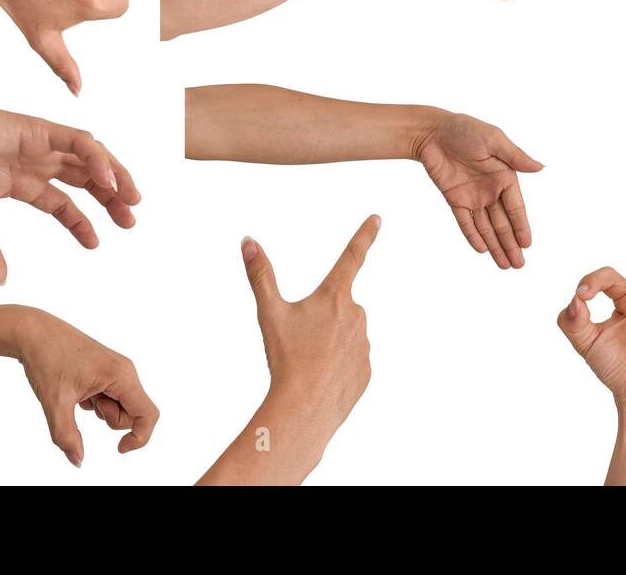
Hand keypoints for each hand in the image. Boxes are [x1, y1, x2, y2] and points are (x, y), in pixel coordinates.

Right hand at [0, 95, 141, 283]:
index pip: (66, 204)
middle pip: (88, 181)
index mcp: (25, 183)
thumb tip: (2, 281)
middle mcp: (40, 162)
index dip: (83, 223)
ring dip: (117, 178)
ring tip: (132, 201)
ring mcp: (44, 145)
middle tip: (130, 222)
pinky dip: (99, 159)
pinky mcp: (43, 129)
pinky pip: (81, 143)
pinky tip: (109, 182)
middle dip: (112, 199)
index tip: (95, 244)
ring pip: (93, 159)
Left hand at [14, 307, 158, 466]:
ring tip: (76, 392)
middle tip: (82, 403)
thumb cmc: (46, 359)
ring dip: (99, 410)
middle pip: (132, 414)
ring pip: (119, 406)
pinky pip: (109, 397)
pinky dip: (93, 401)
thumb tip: (78, 460)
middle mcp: (125, 371)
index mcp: (121, 376)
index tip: (118, 449)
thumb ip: (67, 435)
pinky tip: (75, 387)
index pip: (148, 414)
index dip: (139, 437)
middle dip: (108, 419)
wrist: (32, 332)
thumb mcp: (54, 402)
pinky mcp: (107, 370)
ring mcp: (117, 370)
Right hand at [240, 216, 378, 437]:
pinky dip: (335, 366)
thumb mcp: (269, 312)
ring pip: (344, 335)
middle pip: (337, 307)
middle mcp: (357, 315)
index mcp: (335, 296)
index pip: (352, 256)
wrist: (305, 408)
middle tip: (299, 341)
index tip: (377, 218)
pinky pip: (349, 361)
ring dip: (328, 343)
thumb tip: (248, 241)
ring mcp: (365, 344)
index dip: (364, 235)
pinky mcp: (367, 371)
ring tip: (307, 363)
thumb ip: (260, 275)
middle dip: (321, 318)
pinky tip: (320, 379)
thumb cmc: (285, 358)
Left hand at [411, 111, 542, 268]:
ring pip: (486, 226)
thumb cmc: (465, 130)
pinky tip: (482, 250)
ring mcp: (473, 196)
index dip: (521, 226)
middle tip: (519, 265)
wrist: (432, 131)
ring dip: (495, 245)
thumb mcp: (494, 140)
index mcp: (505, 176)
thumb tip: (540, 167)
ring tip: (505, 265)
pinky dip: (472, 235)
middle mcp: (491, 190)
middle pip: (503, 222)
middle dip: (510, 244)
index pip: (516, 208)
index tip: (527, 244)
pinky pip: (465, 221)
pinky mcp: (454, 199)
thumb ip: (516, 157)